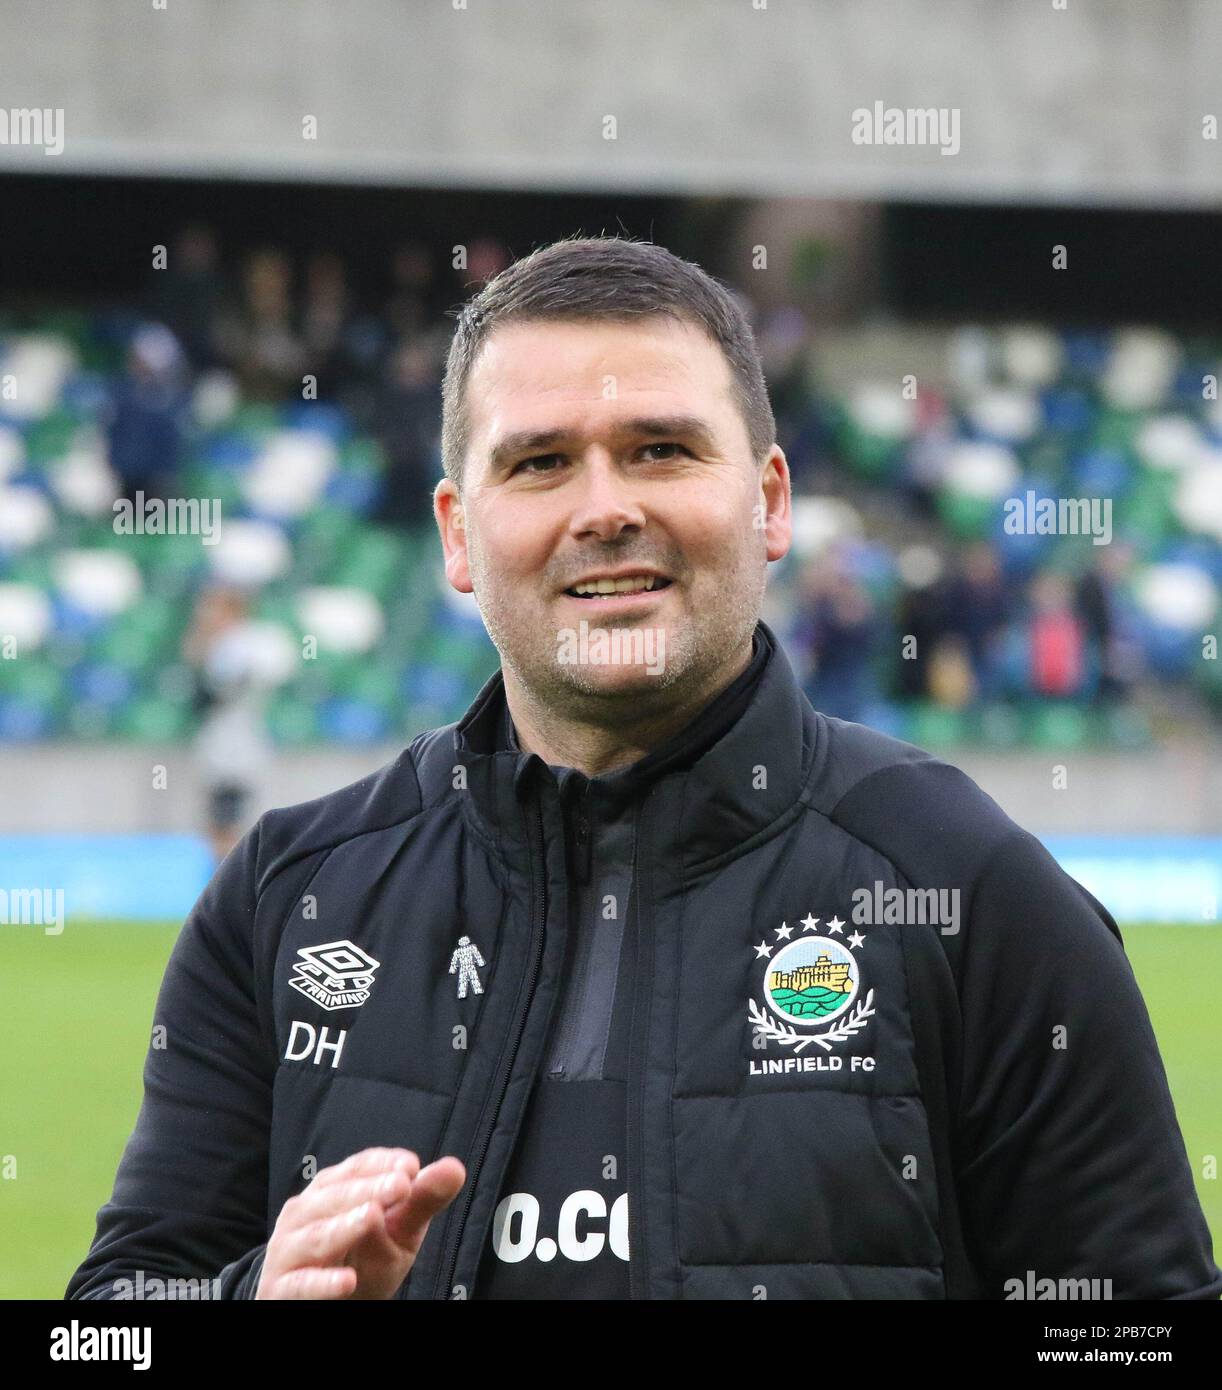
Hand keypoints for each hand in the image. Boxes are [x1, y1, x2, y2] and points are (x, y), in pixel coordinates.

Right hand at [256, 1147, 465, 1298]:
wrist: (332, 1306)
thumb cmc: (364, 1259)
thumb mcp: (400, 1230)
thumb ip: (422, 1200)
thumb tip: (455, 1168)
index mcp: (331, 1189)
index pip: (355, 1167)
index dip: (382, 1164)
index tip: (411, 1165)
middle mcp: (304, 1212)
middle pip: (335, 1196)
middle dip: (368, 1189)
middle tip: (401, 1185)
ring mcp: (290, 1250)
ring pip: (316, 1235)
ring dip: (344, 1226)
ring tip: (372, 1217)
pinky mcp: (283, 1288)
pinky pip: (301, 1284)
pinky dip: (323, 1283)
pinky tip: (347, 1281)